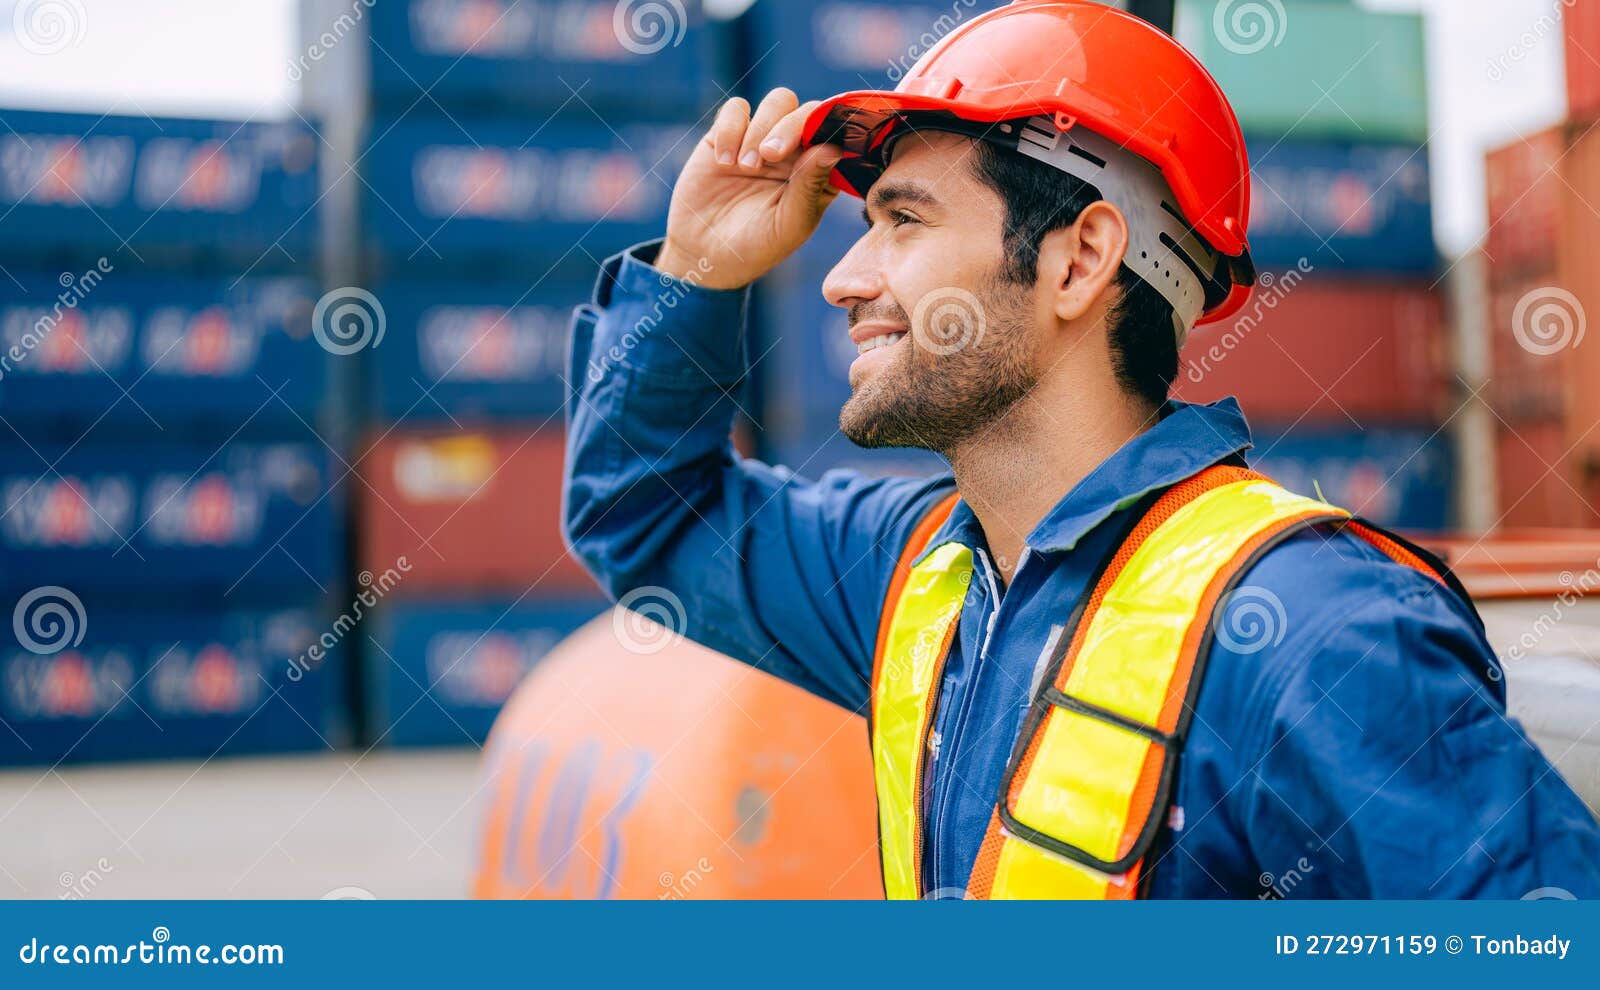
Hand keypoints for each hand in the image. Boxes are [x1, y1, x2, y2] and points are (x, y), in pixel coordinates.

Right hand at [655, 88, 844, 289]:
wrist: (705, 253)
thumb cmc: (757, 246)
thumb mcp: (789, 224)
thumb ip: (810, 186)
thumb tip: (833, 148)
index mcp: (819, 172)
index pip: (835, 135)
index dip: (827, 130)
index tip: (812, 146)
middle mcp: (797, 150)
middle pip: (807, 111)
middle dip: (789, 128)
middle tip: (769, 156)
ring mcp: (763, 138)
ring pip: (778, 101)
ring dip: (761, 128)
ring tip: (745, 166)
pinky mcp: (729, 134)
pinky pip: (736, 109)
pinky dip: (730, 130)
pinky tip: (723, 162)